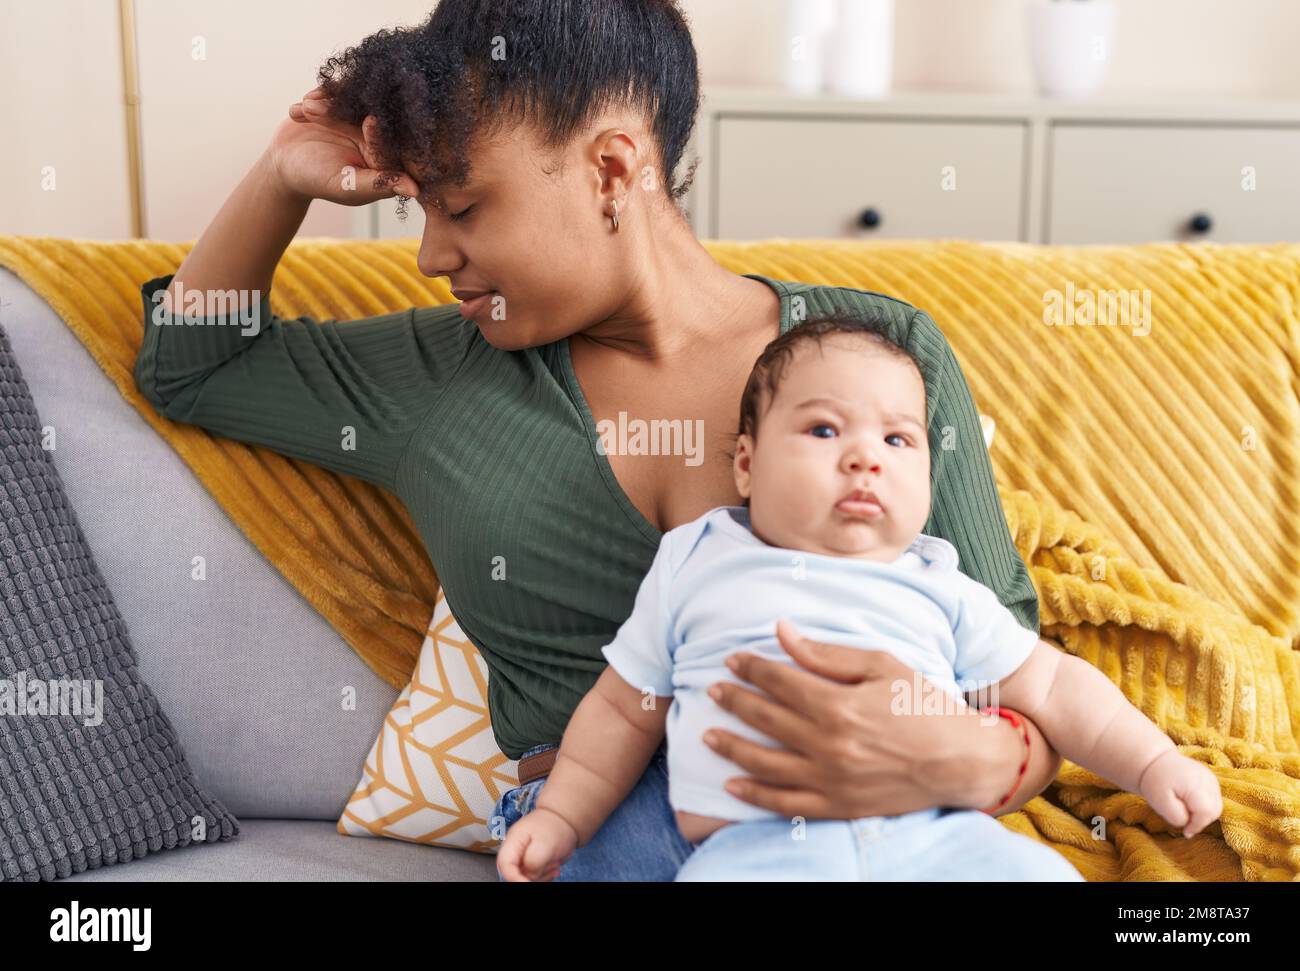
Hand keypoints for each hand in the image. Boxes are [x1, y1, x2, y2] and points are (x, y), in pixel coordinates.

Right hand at [267, 86, 420, 205]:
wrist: (285, 164)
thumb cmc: (316, 181)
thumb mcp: (346, 186)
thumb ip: (379, 185)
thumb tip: (414, 190)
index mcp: (384, 156)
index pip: (389, 142)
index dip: (380, 132)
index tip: (371, 121)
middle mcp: (373, 134)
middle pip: (371, 114)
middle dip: (351, 107)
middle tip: (339, 99)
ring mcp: (355, 115)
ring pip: (350, 100)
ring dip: (329, 102)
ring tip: (308, 109)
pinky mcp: (339, 101)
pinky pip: (334, 90)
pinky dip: (318, 95)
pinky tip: (303, 105)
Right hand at [496, 807, 578, 881]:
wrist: (564, 819)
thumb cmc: (554, 827)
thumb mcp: (546, 843)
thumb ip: (534, 860)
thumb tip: (529, 875)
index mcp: (513, 842)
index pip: (504, 865)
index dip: (514, 878)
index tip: (529, 882)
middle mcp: (514, 851)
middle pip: (514, 874)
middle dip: (532, 876)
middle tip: (551, 866)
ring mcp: (522, 858)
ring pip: (526, 877)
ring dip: (542, 876)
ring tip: (555, 863)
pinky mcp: (531, 864)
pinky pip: (534, 877)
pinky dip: (545, 876)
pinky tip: (555, 866)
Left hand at [702, 619, 987, 819]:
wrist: (961, 760)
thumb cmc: (924, 705)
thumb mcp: (881, 665)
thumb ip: (827, 654)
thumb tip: (782, 632)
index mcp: (838, 704)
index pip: (779, 681)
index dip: (751, 668)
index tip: (731, 660)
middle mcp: (828, 744)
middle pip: (766, 719)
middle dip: (735, 702)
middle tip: (713, 690)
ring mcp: (831, 779)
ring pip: (766, 763)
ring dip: (732, 748)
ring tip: (708, 736)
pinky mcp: (838, 806)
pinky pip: (786, 804)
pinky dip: (756, 795)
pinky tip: (733, 785)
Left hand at [1137, 748, 1222, 837]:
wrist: (1153, 761)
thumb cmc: (1155, 782)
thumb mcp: (1160, 803)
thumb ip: (1177, 817)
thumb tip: (1189, 822)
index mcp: (1196, 784)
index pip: (1206, 812)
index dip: (1197, 825)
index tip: (1185, 832)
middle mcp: (1208, 779)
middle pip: (1214, 810)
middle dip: (1201, 821)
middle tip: (1185, 822)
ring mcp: (1211, 777)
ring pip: (1216, 806)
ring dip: (1203, 814)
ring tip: (1184, 810)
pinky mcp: (1211, 778)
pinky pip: (1214, 799)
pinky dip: (1205, 806)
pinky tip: (1189, 804)